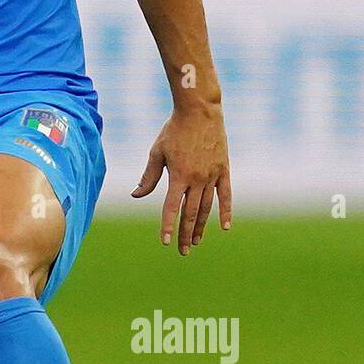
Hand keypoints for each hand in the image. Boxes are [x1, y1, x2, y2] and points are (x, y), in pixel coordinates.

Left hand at [132, 105, 231, 254]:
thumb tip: (137, 195)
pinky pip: (226, 195)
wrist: (199, 111)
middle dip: (186, 234)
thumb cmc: (174, 130)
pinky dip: (225, 211)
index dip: (168, 226)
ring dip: (201, 227)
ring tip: (197, 241)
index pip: (171, 208)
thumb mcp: (157, 152)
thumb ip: (149, 177)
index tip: (165, 242)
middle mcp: (197, 179)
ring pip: (207, 208)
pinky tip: (224, 227)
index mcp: (178, 176)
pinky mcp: (224, 170)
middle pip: (190, 213)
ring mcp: (213, 176)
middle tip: (183, 251)